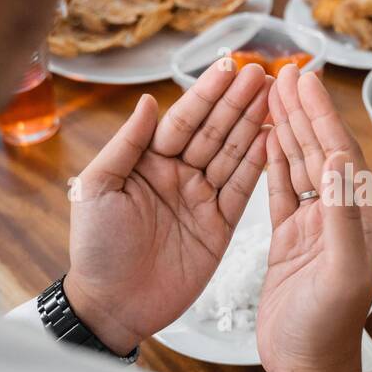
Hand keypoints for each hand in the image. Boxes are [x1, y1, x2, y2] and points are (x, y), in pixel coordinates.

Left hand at [65, 60, 269, 355]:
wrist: (112, 305)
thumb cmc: (95, 248)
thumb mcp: (97, 188)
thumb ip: (126, 144)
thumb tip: (149, 101)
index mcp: (148, 162)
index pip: (184, 120)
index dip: (207, 94)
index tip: (229, 66)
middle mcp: (178, 176)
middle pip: (215, 131)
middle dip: (238, 102)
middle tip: (264, 74)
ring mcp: (201, 200)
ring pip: (233, 155)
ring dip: (254, 126)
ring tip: (276, 98)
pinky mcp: (220, 227)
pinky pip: (243, 191)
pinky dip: (260, 167)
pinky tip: (275, 141)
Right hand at [257, 66, 371, 371]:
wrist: (306, 368)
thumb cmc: (326, 328)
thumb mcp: (339, 272)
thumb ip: (340, 215)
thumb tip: (334, 159)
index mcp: (360, 219)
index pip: (340, 154)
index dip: (321, 115)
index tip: (303, 79)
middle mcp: (341, 216)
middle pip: (321, 150)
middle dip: (305, 110)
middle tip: (286, 70)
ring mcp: (315, 227)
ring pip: (301, 166)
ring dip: (289, 128)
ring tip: (273, 91)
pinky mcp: (291, 240)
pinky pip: (283, 192)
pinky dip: (274, 163)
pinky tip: (267, 137)